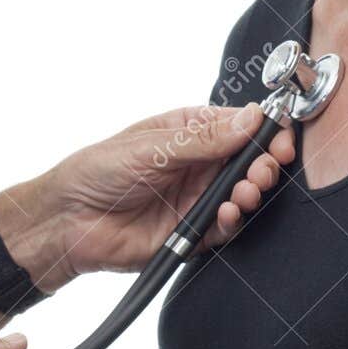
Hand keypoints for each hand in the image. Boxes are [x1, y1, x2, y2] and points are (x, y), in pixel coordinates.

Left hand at [30, 103, 293, 282]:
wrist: (68, 220)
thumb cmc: (96, 171)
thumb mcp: (151, 146)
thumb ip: (203, 139)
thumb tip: (249, 118)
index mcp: (189, 131)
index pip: (239, 125)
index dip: (264, 130)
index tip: (279, 137)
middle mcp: (198, 163)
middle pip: (249, 161)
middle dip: (264, 163)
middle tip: (264, 168)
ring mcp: (197, 197)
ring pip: (242, 194)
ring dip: (251, 192)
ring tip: (245, 191)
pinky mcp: (192, 230)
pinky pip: (224, 227)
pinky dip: (232, 221)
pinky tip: (227, 213)